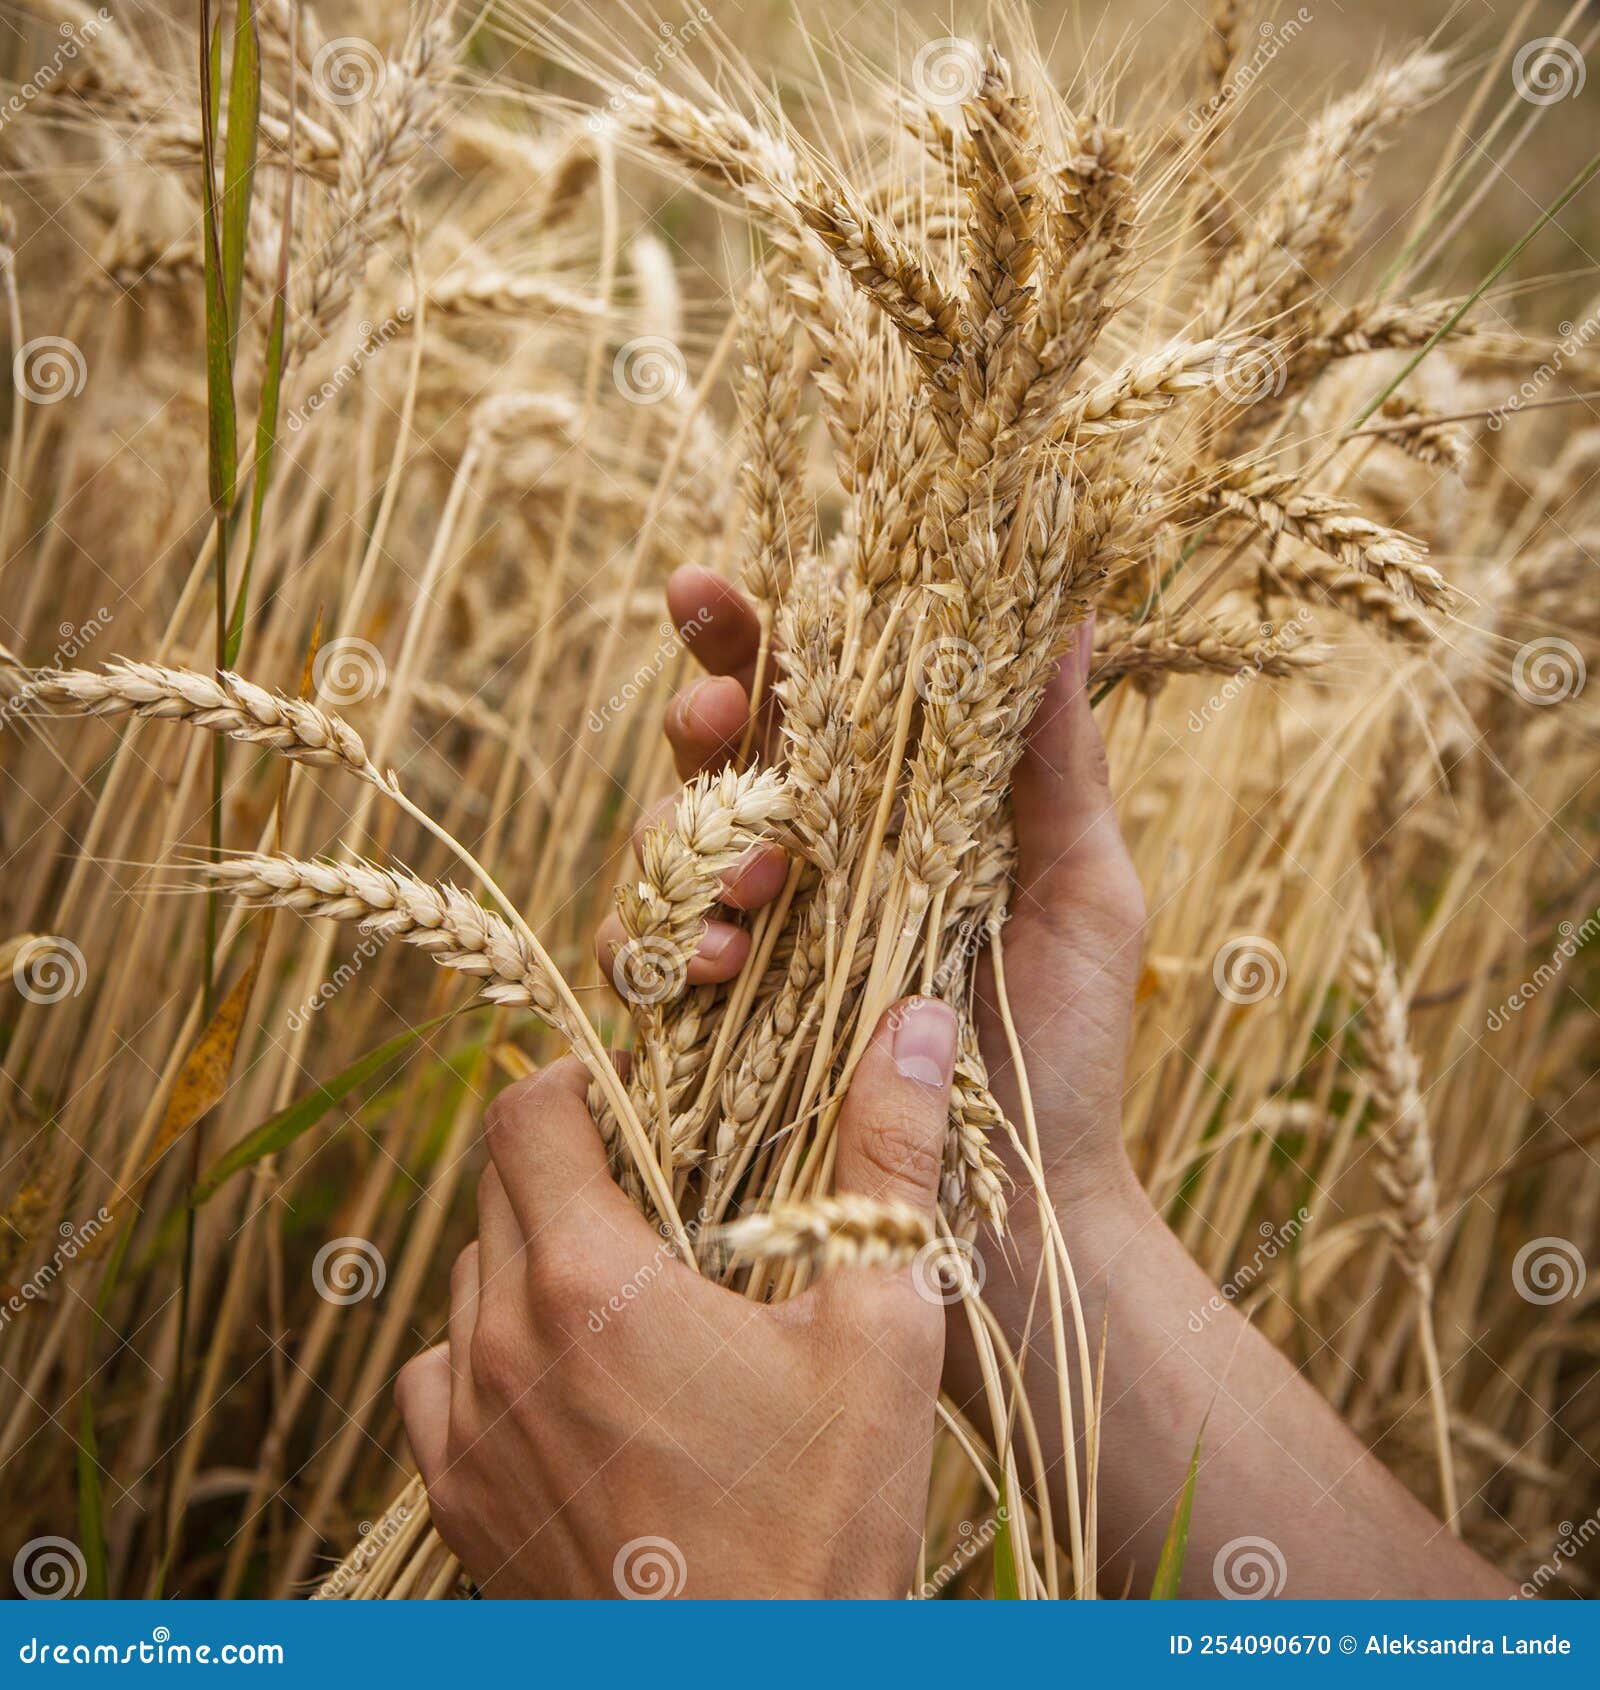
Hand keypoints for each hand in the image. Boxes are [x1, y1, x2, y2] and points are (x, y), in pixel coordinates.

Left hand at [395, 998, 958, 1598]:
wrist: (760, 1688)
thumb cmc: (829, 1517)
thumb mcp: (882, 1325)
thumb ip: (889, 1154)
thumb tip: (918, 1021)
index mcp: (589, 1281)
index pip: (525, 1112)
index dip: (578, 1079)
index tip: (637, 1095)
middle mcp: (500, 1344)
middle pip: (496, 1187)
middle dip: (567, 1162)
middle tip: (654, 1185)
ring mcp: (465, 1430)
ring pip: (468, 1278)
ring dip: (530, 1253)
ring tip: (626, 1282)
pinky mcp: (456, 1501)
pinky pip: (439, 1375)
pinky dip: (490, 1348)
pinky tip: (571, 1378)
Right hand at [603, 566, 1147, 1214]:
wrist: (1028, 1210)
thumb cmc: (1070, 1049)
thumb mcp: (1083, 891)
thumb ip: (1059, 760)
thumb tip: (1065, 613)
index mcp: (891, 814)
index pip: (805, 700)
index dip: (746, 637)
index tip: (703, 590)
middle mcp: (811, 866)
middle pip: (715, 758)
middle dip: (699, 720)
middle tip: (717, 724)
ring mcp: (754, 945)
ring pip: (667, 850)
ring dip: (694, 844)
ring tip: (762, 885)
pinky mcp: (711, 1028)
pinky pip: (645, 962)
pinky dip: (667, 947)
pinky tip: (724, 966)